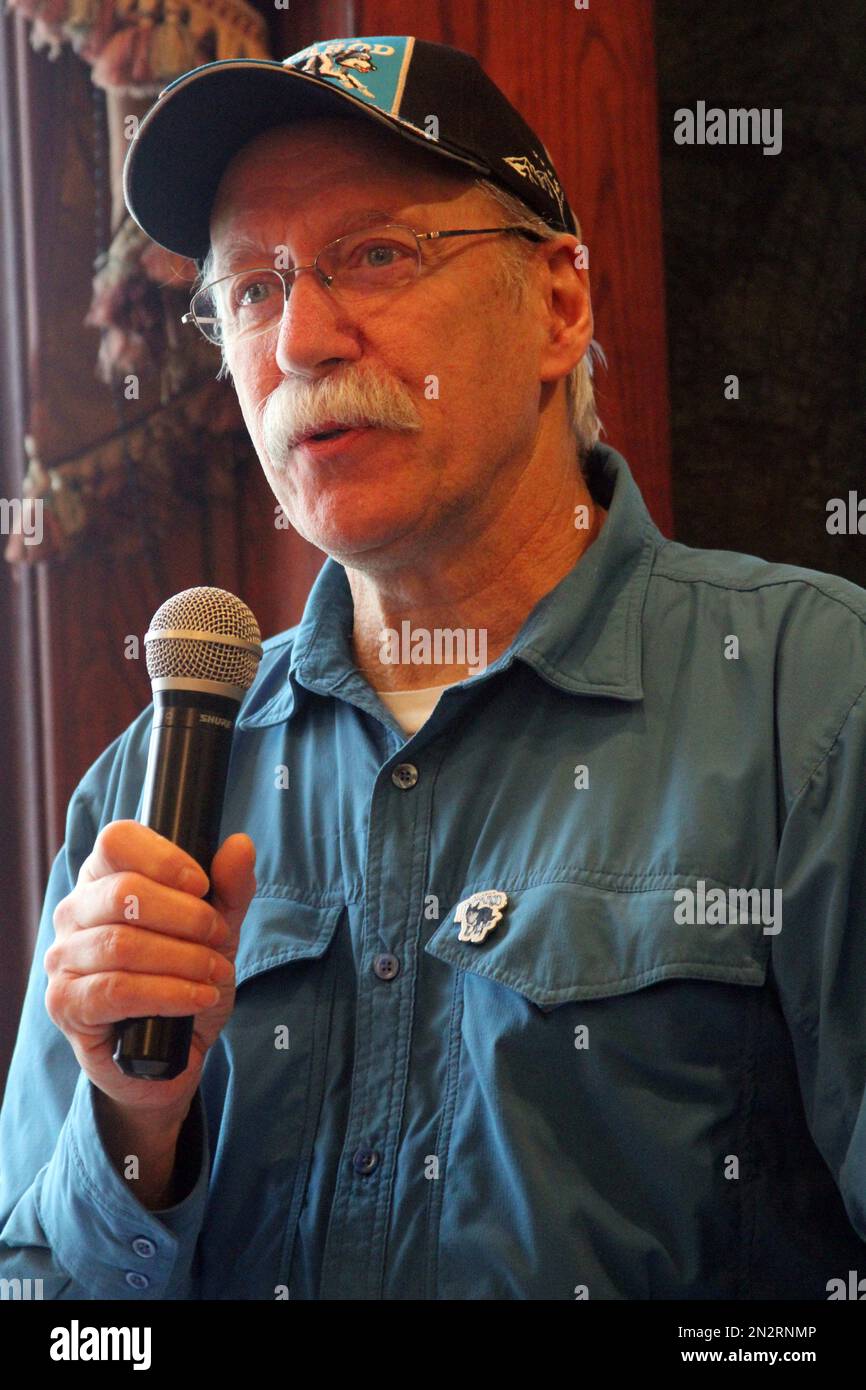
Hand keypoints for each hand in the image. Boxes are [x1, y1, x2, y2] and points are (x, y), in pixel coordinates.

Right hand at [46, 821, 255, 1122]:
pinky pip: (116, 990)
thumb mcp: (217, 931)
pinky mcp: (66, 1003)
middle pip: (122, 891)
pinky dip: (168, 993)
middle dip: (185, 915)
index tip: (202, 884)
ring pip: (122, 944)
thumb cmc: (183, 979)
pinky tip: (197, 998)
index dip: (164, 857)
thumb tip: (239, 845)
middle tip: (218, 937)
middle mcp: (75, 912)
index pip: (117, 841)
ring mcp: (64, 958)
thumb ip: (229, 889)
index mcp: (105, 878)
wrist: (169, 1054)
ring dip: (183, 959)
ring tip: (214, 973)